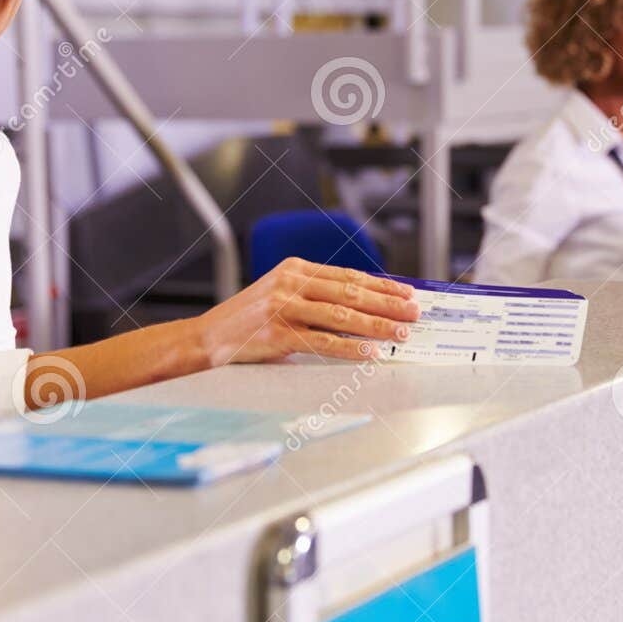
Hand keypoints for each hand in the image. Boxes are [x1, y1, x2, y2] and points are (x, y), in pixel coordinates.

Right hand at [194, 258, 420, 365]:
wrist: (208, 337)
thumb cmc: (249, 319)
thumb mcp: (280, 294)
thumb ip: (315, 295)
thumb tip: (364, 307)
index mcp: (295, 269)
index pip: (347, 275)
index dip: (381, 284)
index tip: (407, 292)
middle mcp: (291, 284)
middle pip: (350, 293)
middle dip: (387, 303)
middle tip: (414, 312)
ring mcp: (284, 309)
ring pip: (342, 316)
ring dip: (376, 325)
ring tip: (401, 333)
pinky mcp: (279, 335)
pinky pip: (324, 343)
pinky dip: (352, 348)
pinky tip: (371, 352)